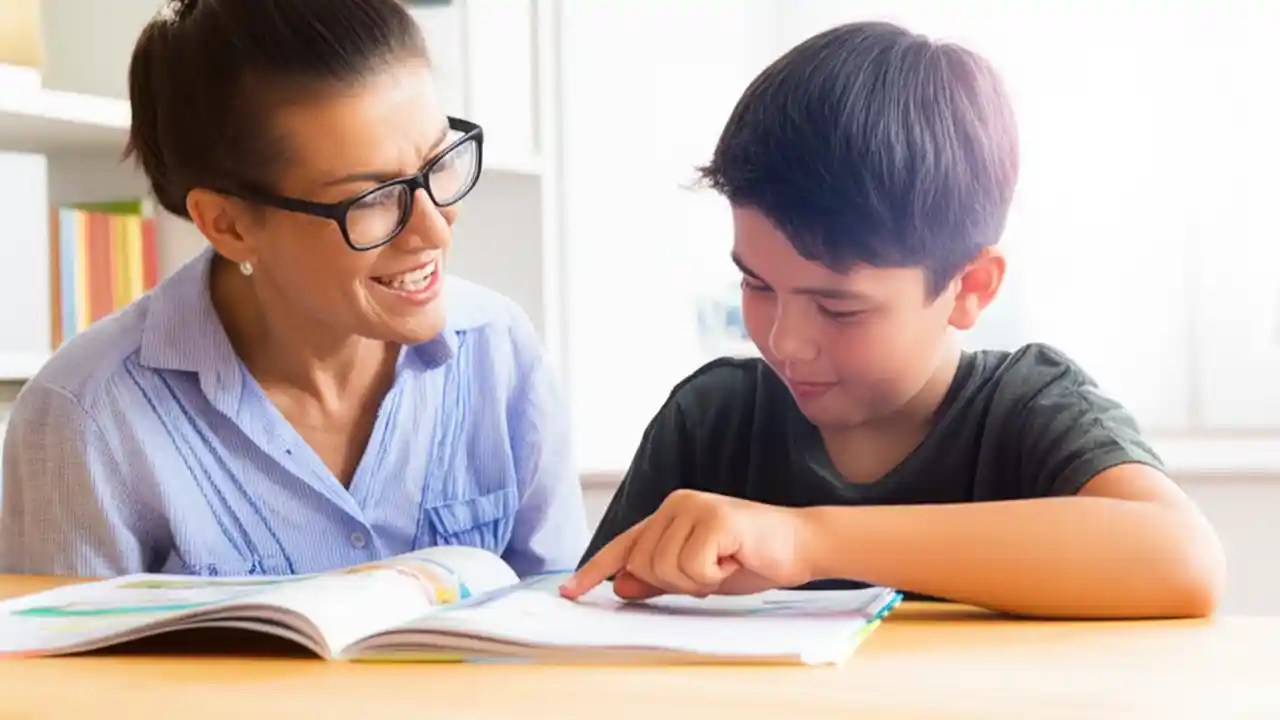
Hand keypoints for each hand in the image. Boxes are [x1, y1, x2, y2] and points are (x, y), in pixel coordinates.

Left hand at [560, 490, 814, 600]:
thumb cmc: (750, 558)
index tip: (570, 592)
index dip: (595, 570)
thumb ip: (659, 578)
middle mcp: (676, 504)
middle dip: (678, 582)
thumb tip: (620, 585)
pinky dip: (714, 575)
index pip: (624, 545)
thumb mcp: (698, 575)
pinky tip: (735, 558)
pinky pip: (693, 567)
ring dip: (698, 580)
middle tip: (714, 570)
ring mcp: (695, 507)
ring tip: (726, 562)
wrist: (800, 546)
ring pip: (666, 568)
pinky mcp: (715, 519)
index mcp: (669, 514)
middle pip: (644, 565)